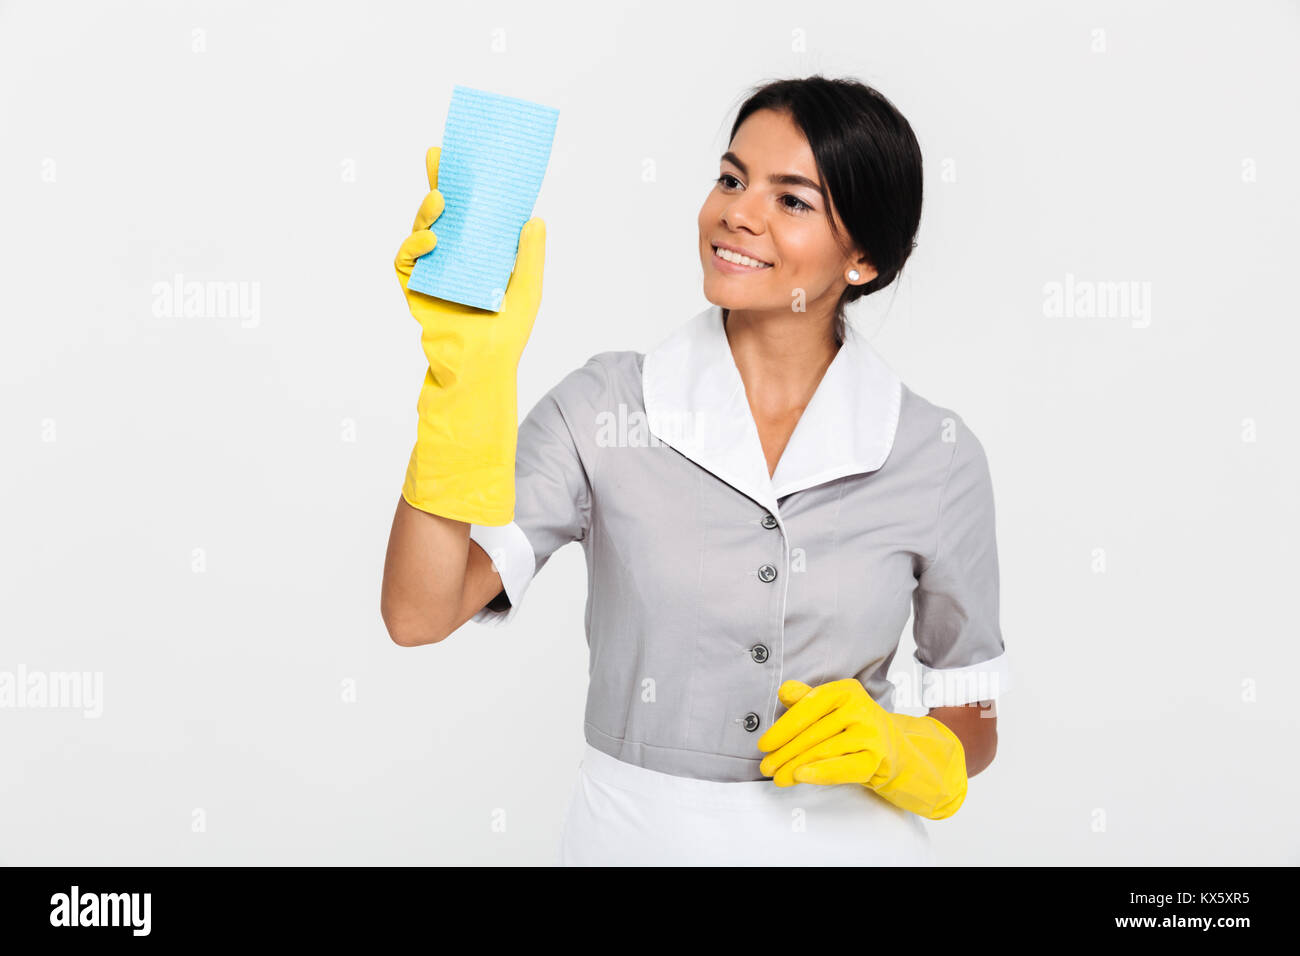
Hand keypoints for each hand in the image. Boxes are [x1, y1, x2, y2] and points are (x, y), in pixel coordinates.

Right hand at [394, 146, 546, 525]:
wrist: (483, 369)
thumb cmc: (507, 335)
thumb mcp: (528, 290)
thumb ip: (529, 256)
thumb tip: (535, 218)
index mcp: (479, 252)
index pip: (471, 211)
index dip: (466, 184)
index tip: (465, 154)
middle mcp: (453, 257)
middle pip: (441, 212)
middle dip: (438, 181)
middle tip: (437, 156)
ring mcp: (432, 271)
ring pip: (420, 230)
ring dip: (426, 212)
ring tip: (440, 201)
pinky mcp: (415, 288)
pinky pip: (406, 260)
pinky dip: (415, 246)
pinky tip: (431, 240)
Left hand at [756, 678, 968, 819]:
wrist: (895, 750)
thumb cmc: (855, 727)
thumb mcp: (832, 708)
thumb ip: (807, 699)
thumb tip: (784, 690)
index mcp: (845, 691)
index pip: (807, 708)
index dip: (782, 728)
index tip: (764, 744)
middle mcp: (860, 708)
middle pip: (812, 734)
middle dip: (784, 753)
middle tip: (766, 767)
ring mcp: (870, 733)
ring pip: (822, 751)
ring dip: (794, 767)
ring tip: (778, 777)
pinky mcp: (877, 758)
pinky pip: (843, 767)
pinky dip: (820, 773)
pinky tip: (802, 777)